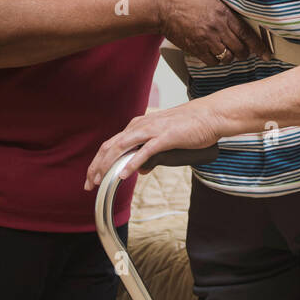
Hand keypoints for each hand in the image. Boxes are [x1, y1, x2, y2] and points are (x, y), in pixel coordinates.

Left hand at [84, 100, 225, 188]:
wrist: (211, 115)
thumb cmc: (190, 127)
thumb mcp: (165, 141)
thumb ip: (150, 155)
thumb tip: (140, 170)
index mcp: (139, 125)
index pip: (111, 143)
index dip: (98, 161)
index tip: (92, 178)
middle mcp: (141, 125)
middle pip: (110, 146)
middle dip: (96, 166)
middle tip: (89, 184)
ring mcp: (153, 130)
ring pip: (122, 147)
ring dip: (108, 164)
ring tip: (100, 180)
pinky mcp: (166, 137)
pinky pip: (144, 151)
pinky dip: (131, 163)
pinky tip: (123, 174)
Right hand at [158, 0, 270, 65]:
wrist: (165, 9)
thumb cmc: (187, 0)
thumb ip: (227, 8)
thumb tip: (242, 18)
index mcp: (224, 14)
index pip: (247, 34)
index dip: (259, 46)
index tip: (266, 54)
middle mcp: (218, 28)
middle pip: (240, 49)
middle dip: (245, 53)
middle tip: (244, 53)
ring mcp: (207, 40)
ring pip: (228, 58)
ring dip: (230, 57)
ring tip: (228, 53)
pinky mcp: (196, 49)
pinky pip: (213, 62)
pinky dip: (216, 61)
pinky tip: (215, 55)